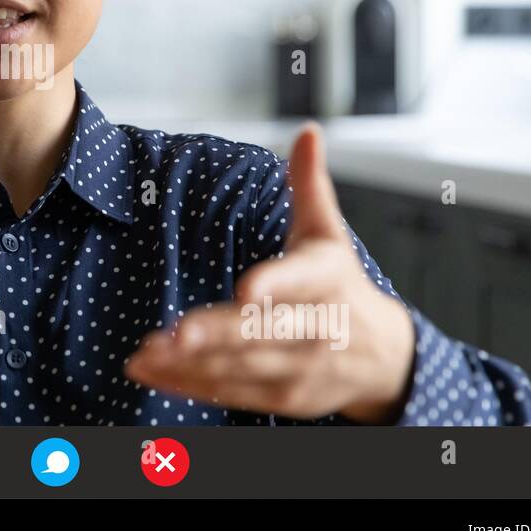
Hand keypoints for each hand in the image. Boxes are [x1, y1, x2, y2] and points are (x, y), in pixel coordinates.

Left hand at [124, 123, 415, 423]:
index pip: (302, 280)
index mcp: (327, 279)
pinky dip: (189, 384)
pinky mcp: (283, 399)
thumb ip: (310, 184)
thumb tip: (308, 131)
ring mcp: (302, 368)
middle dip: (219, 334)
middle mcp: (318, 328)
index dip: (276, 284)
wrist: (384, 357)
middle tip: (176, 333)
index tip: (248, 289)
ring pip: (241, 367)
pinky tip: (151, 371)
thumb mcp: (328, 232)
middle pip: (263, 331)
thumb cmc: (340, 283)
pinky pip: (230, 393)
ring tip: (147, 352)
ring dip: (191, 363)